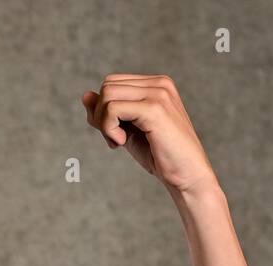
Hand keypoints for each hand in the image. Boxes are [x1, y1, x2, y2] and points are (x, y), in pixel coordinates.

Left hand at [81, 74, 216, 195]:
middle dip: (101, 115)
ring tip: (119, 141)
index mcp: (156, 85)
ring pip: (107, 95)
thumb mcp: (127, 131)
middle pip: (107, 86)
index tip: (114, 134)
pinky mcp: (154, 109)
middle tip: (114, 139)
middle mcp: (160, 83)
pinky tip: (121, 142)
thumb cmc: (160, 155)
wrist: (187, 175)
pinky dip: (109, 128)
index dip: (104, 110)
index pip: (112, 83)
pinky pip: (112, 109)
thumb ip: (107, 113)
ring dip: (104, 123)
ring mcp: (158, 94)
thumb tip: (85, 95)